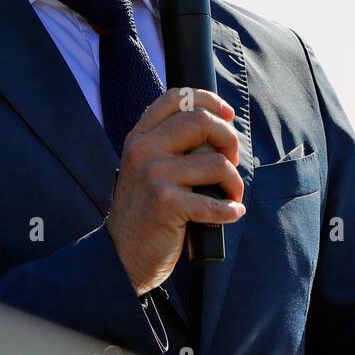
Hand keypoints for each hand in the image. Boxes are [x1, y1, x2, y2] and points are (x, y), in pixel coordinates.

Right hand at [107, 87, 245, 294]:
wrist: (121, 256)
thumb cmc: (144, 212)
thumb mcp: (146, 169)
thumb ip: (170, 145)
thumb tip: (219, 128)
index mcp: (139, 137)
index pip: (177, 97)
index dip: (209, 101)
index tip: (227, 116)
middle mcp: (143, 150)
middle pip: (202, 121)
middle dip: (229, 139)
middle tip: (231, 162)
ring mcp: (154, 175)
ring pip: (217, 162)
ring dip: (234, 183)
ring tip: (230, 196)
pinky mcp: (166, 203)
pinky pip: (215, 201)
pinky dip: (230, 210)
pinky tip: (231, 214)